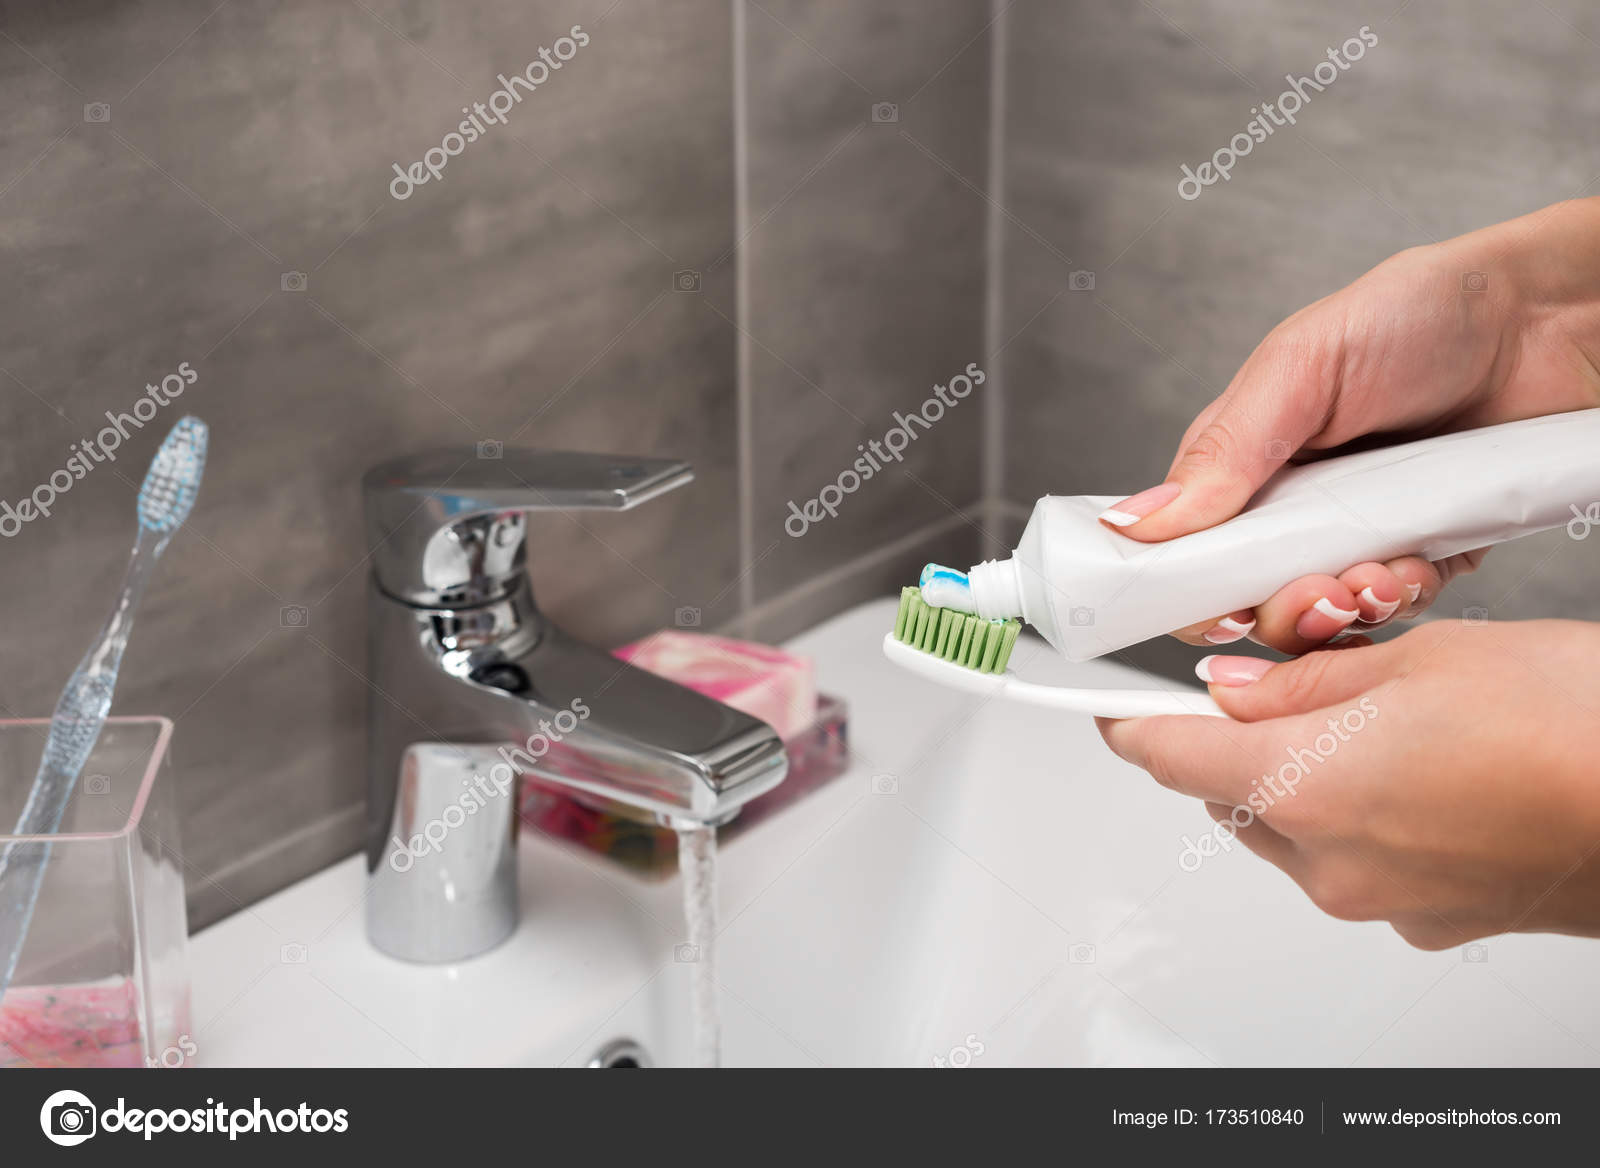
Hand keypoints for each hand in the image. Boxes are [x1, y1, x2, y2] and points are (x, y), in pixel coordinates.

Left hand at [1098, 621, 1599, 947]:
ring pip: (1290, 830)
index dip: (1126, 721)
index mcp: (1301, 788)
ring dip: (1300, 778)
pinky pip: (1356, 861)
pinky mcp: (1430, 918)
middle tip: (1280, 681)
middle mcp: (1328, 862)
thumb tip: (1235, 689)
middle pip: (1227, 794)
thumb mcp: (1418, 659)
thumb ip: (1302, 684)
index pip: (1164, 756)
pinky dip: (1360, 815)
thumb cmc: (1571, 723)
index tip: (1103, 701)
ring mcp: (1381, 900)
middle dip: (1234, 738)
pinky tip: (1424, 769)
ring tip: (1376, 717)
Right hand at [1099, 198, 1599, 652]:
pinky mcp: (1421, 552)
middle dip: (1273, 610)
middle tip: (1311, 591)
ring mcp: (1356, 533)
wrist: (1550, 319)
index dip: (1185, 590)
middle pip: (1247, 599)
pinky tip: (1412, 568)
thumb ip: (1223, 451)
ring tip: (1372, 577)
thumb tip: (1135, 521)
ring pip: (1320, 616)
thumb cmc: (1418, 314)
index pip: (1183, 549)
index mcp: (1240, 461)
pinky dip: (1400, 602)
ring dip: (1340, 613)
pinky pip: (1394, 609)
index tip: (1207, 604)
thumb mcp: (1301, 367)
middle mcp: (1291, 505)